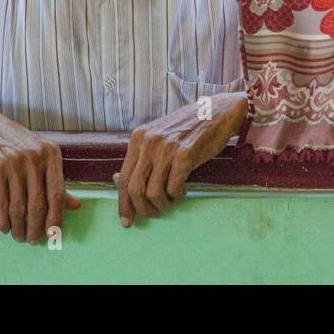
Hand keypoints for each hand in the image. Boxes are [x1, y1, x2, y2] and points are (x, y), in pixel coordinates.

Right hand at [0, 109, 80, 242]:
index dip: (56, 218)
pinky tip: (5, 228)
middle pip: (39, 204)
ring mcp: (15, 163)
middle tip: (33, 241)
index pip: (57, 193)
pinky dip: (4, 219)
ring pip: (19, 206)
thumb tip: (76, 205)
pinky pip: (2, 202)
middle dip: (36, 228)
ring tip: (19, 237)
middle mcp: (35, 158)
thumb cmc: (17, 144)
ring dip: (19, 227)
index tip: (54, 235)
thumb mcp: (41, 157)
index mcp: (51, 155)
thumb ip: (57, 181)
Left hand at [114, 91, 248, 226]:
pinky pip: (173, 188)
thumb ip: (140, 157)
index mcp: (138, 137)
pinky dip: (177, 196)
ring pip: (153, 192)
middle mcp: (148, 142)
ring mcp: (166, 148)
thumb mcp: (157, 137)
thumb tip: (117, 180)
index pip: (123, 177)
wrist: (216, 112)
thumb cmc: (186, 128)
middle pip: (134, 189)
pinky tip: (182, 191)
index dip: (124, 203)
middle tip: (154, 213)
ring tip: (171, 199)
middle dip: (143, 208)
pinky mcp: (185, 154)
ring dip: (163, 204)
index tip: (127, 221)